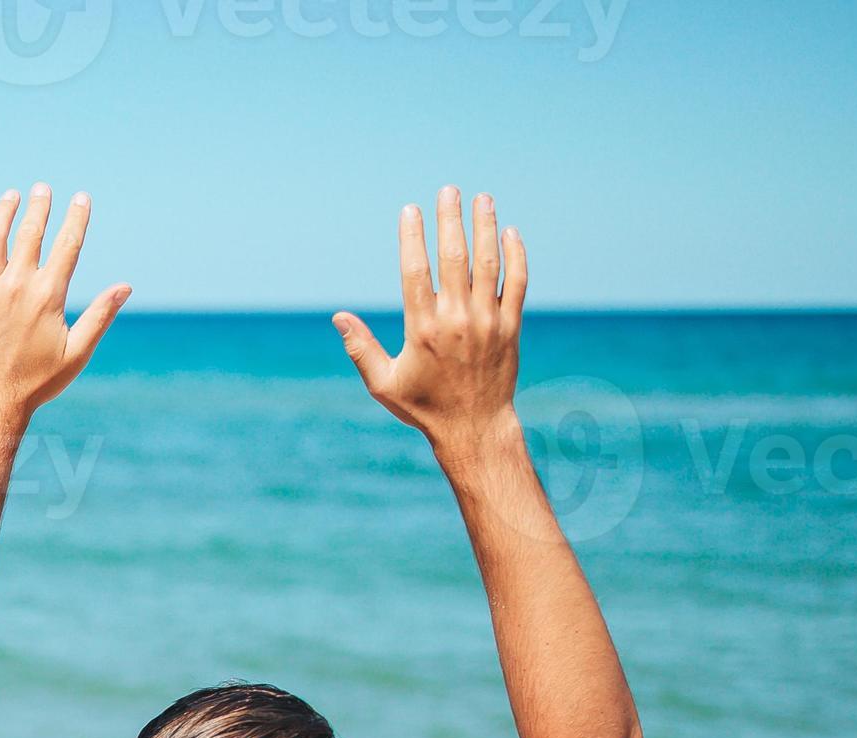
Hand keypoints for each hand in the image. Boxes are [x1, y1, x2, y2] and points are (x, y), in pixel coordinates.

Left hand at [0, 184, 132, 432]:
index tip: (82, 198)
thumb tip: (125, 287)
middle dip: (39, 206)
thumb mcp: (77, 352)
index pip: (68, 245)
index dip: (77, 218)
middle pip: (30, 233)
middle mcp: (16, 287)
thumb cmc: (38, 382)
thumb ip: (100, 316)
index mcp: (48, 296)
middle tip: (43, 189)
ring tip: (11, 196)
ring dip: (2, 214)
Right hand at [335, 188, 526, 457]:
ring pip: (488, 263)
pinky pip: (518, 283)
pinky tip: (509, 232)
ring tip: (482, 198)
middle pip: (454, 258)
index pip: (416, 272)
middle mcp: (457, 321)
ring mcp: (488, 322)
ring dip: (485, 227)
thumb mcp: (383, 384)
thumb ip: (361, 348)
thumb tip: (338, 318)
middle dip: (451, 219)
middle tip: (449, 189)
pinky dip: (515, 255)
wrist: (475, 429)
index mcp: (423, 331)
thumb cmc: (424, 408)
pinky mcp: (511, 327)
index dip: (412, 237)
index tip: (410, 210)